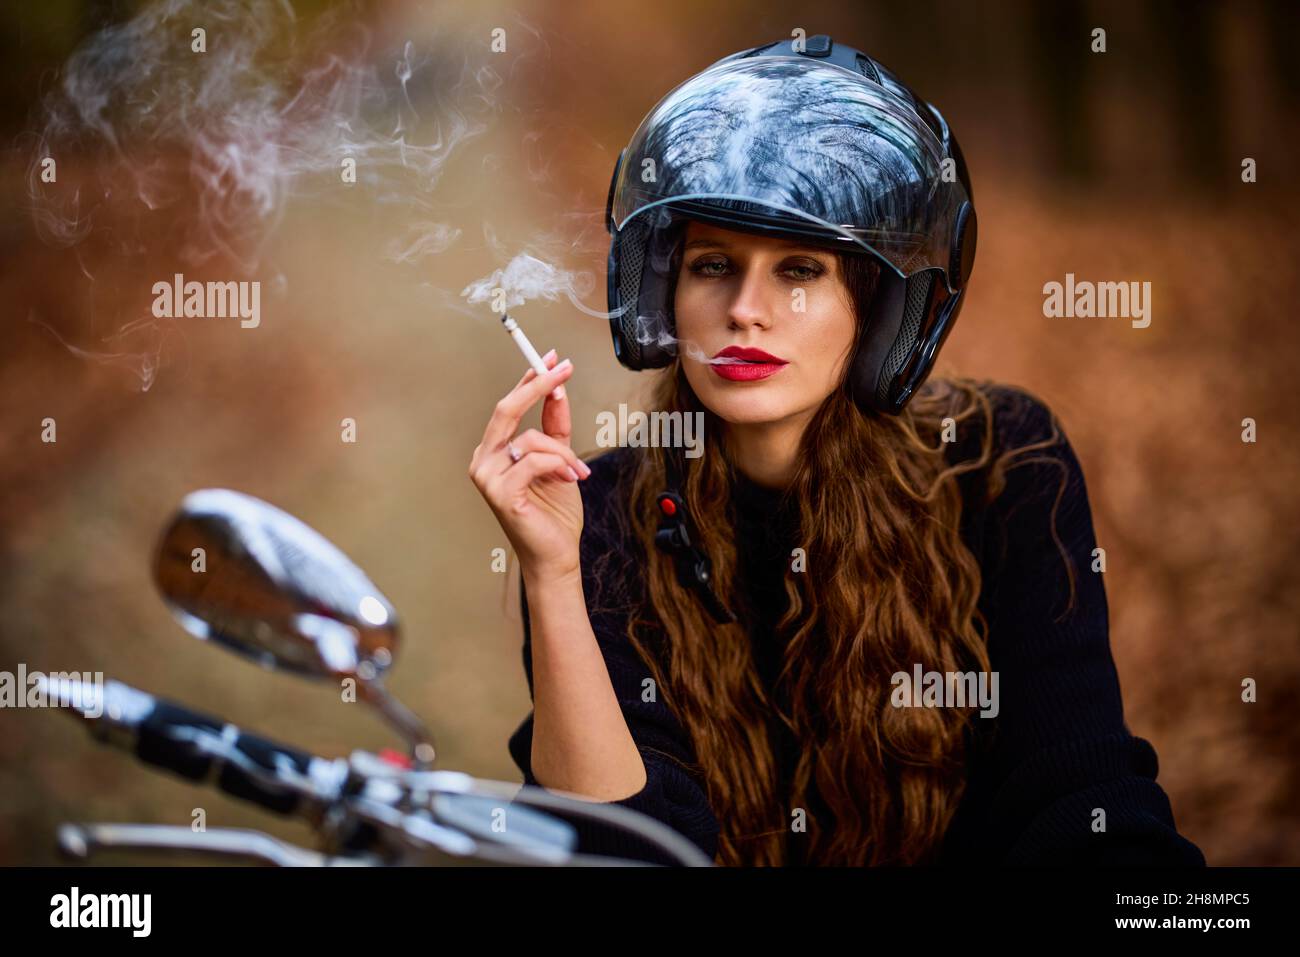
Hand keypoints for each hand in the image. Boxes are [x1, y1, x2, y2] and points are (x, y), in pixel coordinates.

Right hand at [468, 349, 590, 579]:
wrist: (556, 554)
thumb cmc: (553, 512)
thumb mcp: (559, 460)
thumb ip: (555, 427)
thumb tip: (557, 391)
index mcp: (493, 451)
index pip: (510, 406)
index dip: (530, 379)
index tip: (553, 359)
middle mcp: (483, 461)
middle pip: (507, 409)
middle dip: (538, 385)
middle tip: (563, 369)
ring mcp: (487, 478)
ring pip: (531, 439)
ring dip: (564, 452)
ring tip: (579, 472)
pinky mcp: (500, 494)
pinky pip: (535, 461)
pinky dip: (559, 465)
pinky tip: (570, 479)